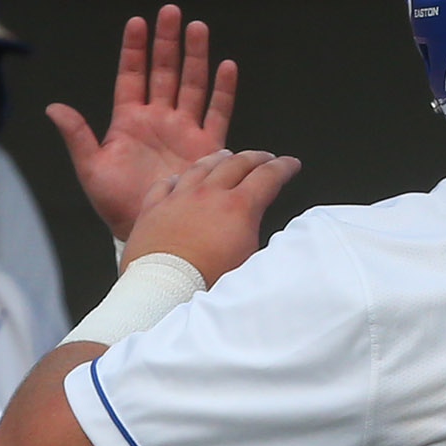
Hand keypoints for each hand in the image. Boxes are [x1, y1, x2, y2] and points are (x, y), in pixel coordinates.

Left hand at [49, 8, 239, 241]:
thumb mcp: (91, 169)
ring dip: (195, 57)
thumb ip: (77, 136)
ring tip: (197, 28)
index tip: (138, 21)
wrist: (151, 232)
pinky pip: (217, 113)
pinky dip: (222, 90)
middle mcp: (158, 119)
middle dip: (167, 42)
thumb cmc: (115, 204)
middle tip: (171, 12)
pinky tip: (226, 66)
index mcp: (129, 120)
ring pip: (191, 84)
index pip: (132, 75)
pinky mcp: (206, 148)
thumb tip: (54, 107)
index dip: (134, 49)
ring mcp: (183, 130)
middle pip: (164, 71)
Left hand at [121, 149, 301, 288]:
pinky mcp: (154, 209)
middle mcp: (209, 195)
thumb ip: (258, 236)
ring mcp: (179, 198)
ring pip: (201, 167)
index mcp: (238, 208)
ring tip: (226, 156)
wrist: (165, 290)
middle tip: (265, 158)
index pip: (268, 177)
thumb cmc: (208, 284)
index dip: (283, 167)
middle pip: (237, 163)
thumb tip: (267, 230)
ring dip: (219, 159)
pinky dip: (177, 179)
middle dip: (256, 158)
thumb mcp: (250, 262)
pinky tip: (180, 179)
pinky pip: (166, 184)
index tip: (291, 164)